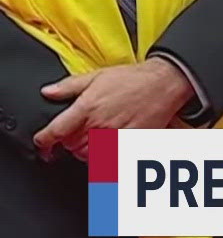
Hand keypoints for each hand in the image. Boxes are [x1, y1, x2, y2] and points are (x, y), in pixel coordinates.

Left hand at [34, 59, 193, 160]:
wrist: (165, 82)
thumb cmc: (134, 79)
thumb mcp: (97, 76)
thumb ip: (69, 86)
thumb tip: (48, 92)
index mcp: (87, 107)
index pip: (55, 132)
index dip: (44, 141)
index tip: (43, 144)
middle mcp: (99, 124)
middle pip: (71, 147)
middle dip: (69, 143)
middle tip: (76, 135)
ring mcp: (115, 136)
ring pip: (88, 156)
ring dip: (85, 151)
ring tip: (94, 140)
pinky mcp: (131, 144)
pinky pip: (109, 161)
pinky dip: (104, 158)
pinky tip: (108, 148)